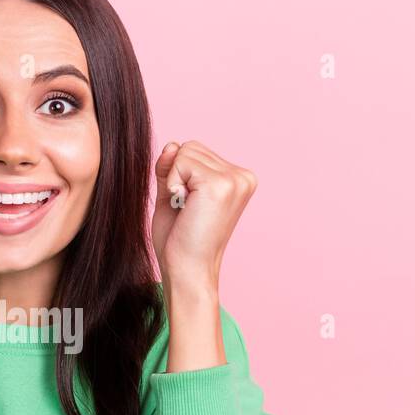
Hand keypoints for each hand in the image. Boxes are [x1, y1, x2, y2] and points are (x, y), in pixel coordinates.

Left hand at [151, 140, 257, 286]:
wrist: (187, 271)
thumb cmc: (180, 241)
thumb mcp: (172, 196)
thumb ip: (172, 169)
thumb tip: (172, 144)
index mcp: (238, 179)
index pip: (196, 151)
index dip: (179, 175)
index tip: (188, 206)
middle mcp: (242, 177)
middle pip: (191, 146)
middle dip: (177, 175)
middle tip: (186, 210)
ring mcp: (235, 180)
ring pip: (185, 150)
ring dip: (174, 180)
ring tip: (186, 210)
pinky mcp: (221, 184)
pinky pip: (181, 160)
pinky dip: (172, 183)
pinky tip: (184, 207)